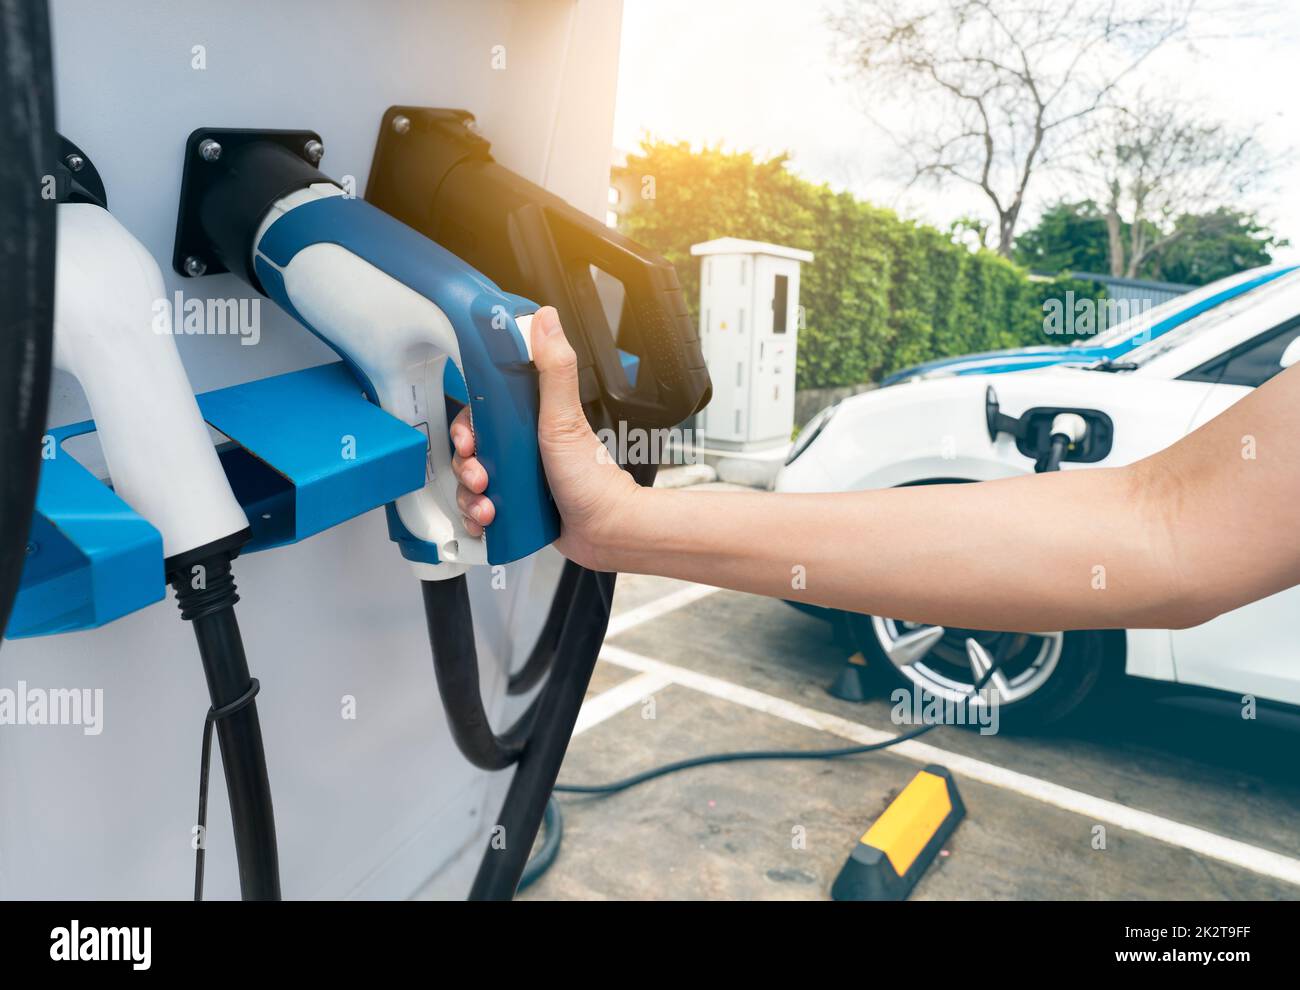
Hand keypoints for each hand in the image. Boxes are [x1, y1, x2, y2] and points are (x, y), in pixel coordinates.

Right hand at [450, 306, 639, 568]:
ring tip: (487, 507)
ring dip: (468, 497)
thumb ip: (554, 369)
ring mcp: (515, 480)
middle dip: (465, 468)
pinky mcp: (514, 509)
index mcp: (527, 422)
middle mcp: (518, 449)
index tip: (469, 441)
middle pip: (469, 452)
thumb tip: (545, 319)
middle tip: (480, 478)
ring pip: (469, 484)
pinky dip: (476, 519)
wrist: (606, 531)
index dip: (465, 429)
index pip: (479, 415)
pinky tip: (486, 522)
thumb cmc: (592, 477)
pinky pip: (479, 512)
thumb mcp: (563, 418)